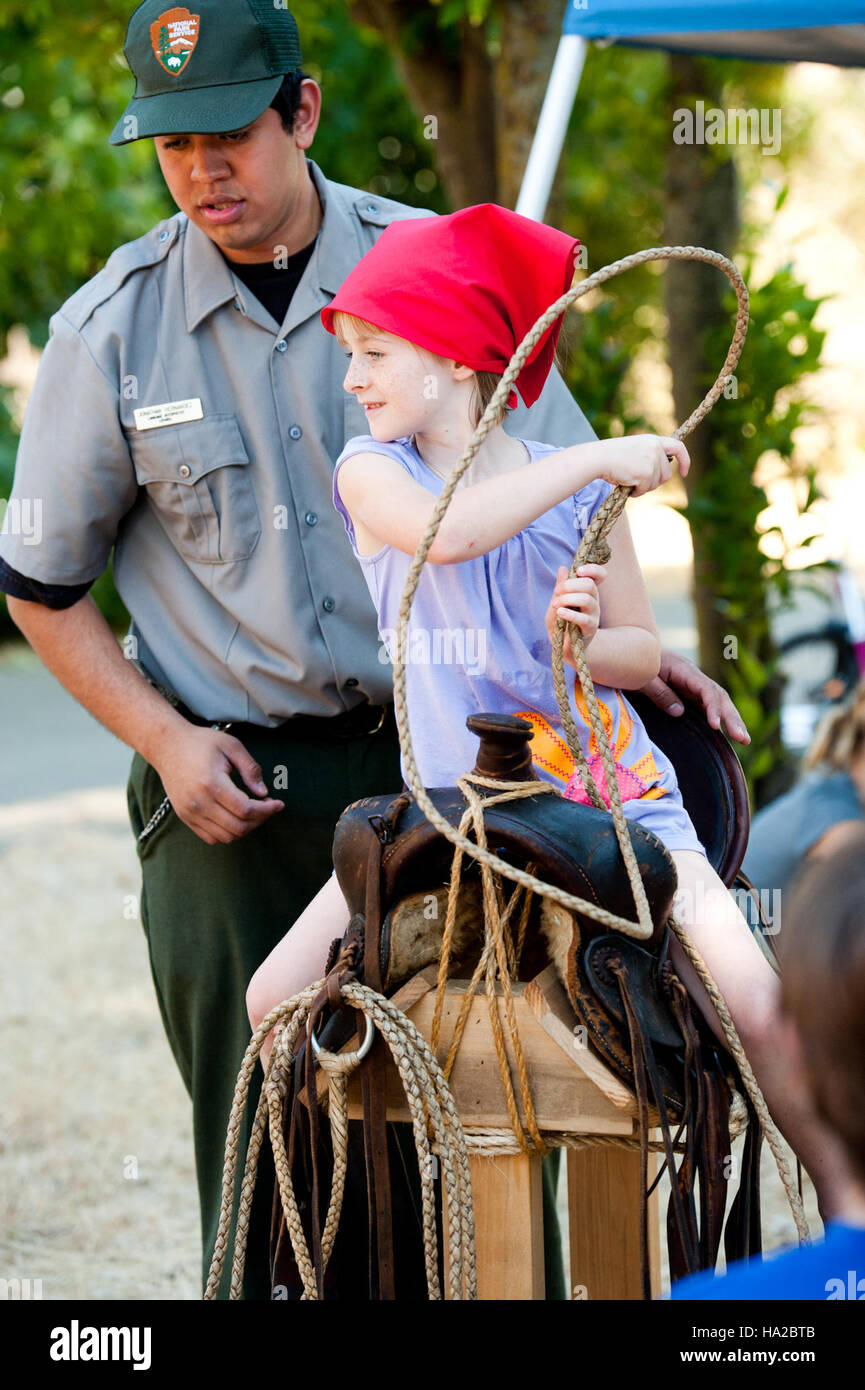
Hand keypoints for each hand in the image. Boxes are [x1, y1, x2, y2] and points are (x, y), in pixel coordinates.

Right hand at [153, 723, 285, 843]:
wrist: (167, 746)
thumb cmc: (201, 742)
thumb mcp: (231, 746)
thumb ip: (250, 769)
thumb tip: (263, 793)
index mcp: (212, 784)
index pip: (246, 810)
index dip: (267, 810)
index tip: (278, 804)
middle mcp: (199, 803)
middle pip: (238, 827)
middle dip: (260, 820)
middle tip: (267, 807)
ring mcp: (190, 813)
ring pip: (226, 836)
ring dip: (245, 828)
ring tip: (252, 812)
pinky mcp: (185, 817)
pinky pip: (211, 837)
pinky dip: (228, 833)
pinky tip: (235, 817)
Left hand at [546, 563, 605, 665]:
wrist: (564, 647)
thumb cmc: (561, 622)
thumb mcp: (556, 602)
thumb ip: (560, 587)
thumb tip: (562, 568)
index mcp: (587, 591)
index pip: (600, 575)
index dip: (593, 569)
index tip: (579, 570)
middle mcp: (594, 601)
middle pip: (589, 585)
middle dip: (570, 585)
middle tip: (557, 591)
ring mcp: (594, 615)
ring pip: (587, 599)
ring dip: (567, 599)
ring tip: (556, 605)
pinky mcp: (590, 629)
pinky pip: (583, 619)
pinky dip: (570, 614)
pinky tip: (560, 613)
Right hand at [595, 435, 689, 495]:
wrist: (598, 458)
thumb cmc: (611, 456)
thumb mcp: (635, 449)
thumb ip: (650, 456)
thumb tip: (661, 475)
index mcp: (653, 441)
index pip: (678, 447)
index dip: (685, 460)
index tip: (684, 472)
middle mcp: (655, 449)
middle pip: (667, 474)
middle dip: (655, 481)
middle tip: (639, 481)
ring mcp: (652, 461)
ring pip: (656, 483)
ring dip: (644, 487)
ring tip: (629, 481)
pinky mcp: (646, 473)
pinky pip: (646, 489)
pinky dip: (637, 492)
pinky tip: (626, 485)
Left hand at [639, 649, 750, 744]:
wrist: (632, 650)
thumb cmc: (635, 663)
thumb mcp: (643, 677)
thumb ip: (660, 692)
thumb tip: (680, 712)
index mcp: (684, 670)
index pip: (707, 689)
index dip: (713, 708)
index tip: (715, 726)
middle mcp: (693, 676)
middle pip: (719, 695)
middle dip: (733, 717)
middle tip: (744, 739)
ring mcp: (692, 684)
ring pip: (718, 700)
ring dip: (732, 719)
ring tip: (744, 740)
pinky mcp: (688, 691)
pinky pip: (707, 704)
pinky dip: (718, 717)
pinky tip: (726, 731)